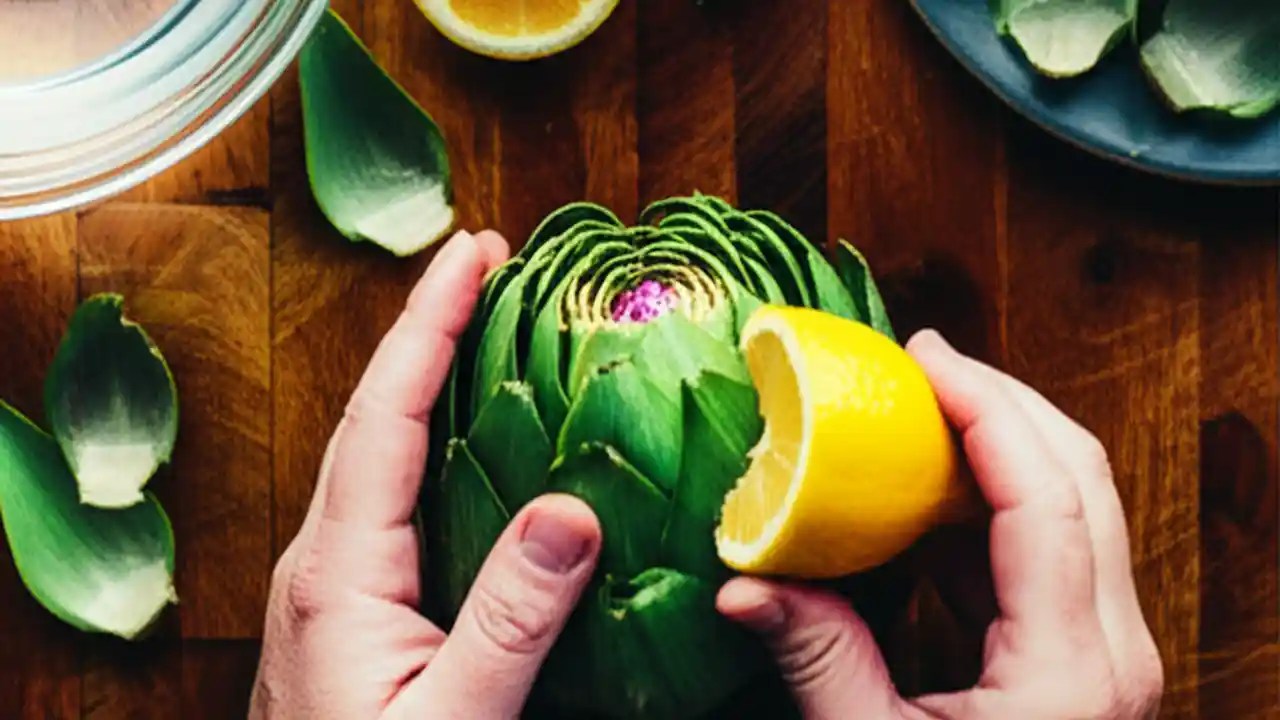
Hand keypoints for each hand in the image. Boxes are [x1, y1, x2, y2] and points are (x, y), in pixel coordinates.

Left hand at [250, 230, 602, 718]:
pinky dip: (431, 437)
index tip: (474, 254)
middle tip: (486, 262)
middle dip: (427, 326)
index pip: (385, 415)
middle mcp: (324, 559)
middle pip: (375, 413)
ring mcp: (333, 581)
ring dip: (427, 375)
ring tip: (483, 324)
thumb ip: (509, 620)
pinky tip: (472, 439)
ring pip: (380, 450)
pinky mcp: (353, 605)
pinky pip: (393, 492)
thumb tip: (571, 511)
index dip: (430, 324)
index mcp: (339, 570)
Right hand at [716, 330, 1163, 719]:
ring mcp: (1109, 651)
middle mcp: (1113, 646)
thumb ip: (818, 662)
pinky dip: (994, 503)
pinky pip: (1055, 548)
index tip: (922, 356)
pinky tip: (928, 495)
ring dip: (1001, 444)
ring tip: (917, 412)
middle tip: (918, 363)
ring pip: (1077, 503)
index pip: (1045, 496)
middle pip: (1081, 475)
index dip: (987, 408)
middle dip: (1001, 402)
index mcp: (1071, 667)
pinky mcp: (1087, 658)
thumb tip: (742, 583)